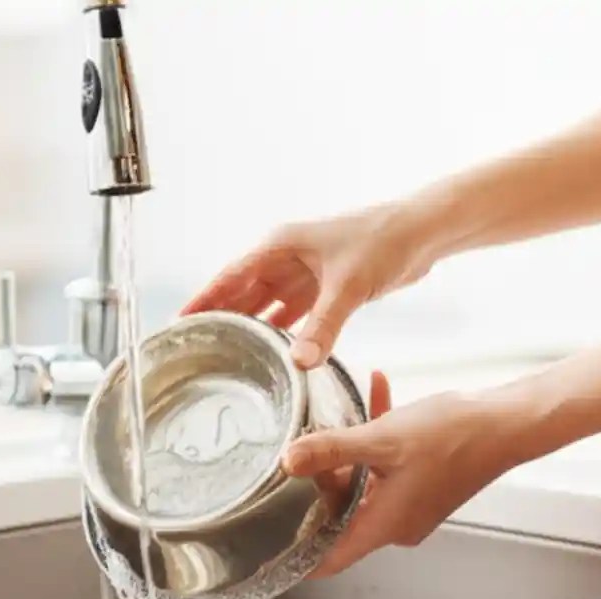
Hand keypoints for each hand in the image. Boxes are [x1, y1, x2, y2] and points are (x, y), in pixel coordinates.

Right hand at [180, 203, 441, 368]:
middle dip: (220, 318)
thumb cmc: (382, 241)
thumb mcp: (348, 285)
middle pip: (242, 294)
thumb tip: (300, 363)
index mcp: (279, 248)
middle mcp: (285, 260)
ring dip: (250, 328)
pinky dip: (282, 333)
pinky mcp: (324, 290)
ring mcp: (304, 276)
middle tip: (195, 348)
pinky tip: (270, 353)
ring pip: (266, 307)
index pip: (229, 278)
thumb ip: (323, 326)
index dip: (204, 300)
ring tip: (225, 356)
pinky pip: (293, 316)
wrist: (421, 233)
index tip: (179, 322)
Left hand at [286, 372, 526, 576]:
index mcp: (385, 525)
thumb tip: (288, 461)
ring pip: (362, 482)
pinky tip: (376, 393)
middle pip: (340, 513)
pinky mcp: (421, 484)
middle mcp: (396, 524)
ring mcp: (410, 504)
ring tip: (342, 410)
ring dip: (350, 449)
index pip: (329, 559)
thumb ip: (331, 450)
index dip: (298, 557)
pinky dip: (376, 439)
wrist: (507, 423)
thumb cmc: (455, 436)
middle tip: (303, 446)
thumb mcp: (381, 439)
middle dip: (321, 479)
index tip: (270, 545)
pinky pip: (386, 466)